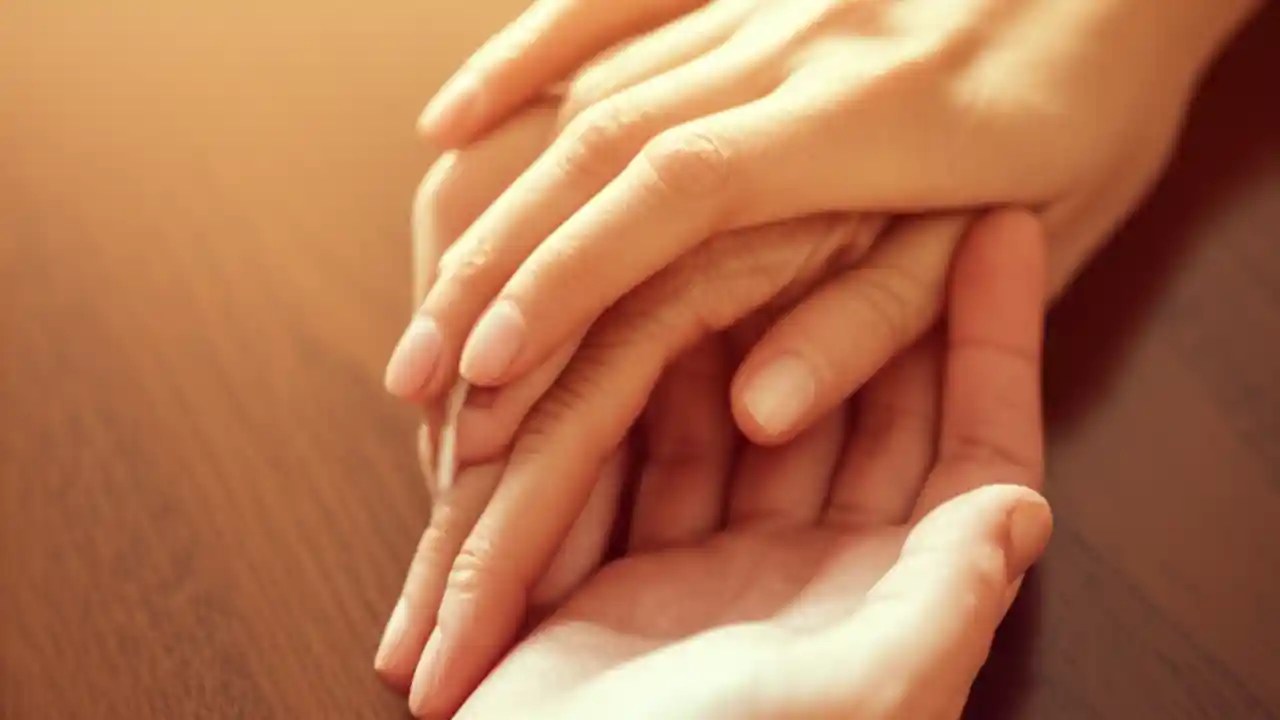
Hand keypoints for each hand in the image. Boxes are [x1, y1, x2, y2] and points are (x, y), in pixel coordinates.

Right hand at [385, 0, 1256, 410]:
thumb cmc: (1089, 107)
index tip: (479, 370)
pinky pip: (603, 7)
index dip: (562, 282)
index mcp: (863, 116)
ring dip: (482, 199)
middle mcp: (785, 44)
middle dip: (487, 269)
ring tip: (422, 300)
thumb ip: (884, 310)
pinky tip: (447, 121)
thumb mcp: (1033, 226)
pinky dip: (515, 64)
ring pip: (578, 93)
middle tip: (414, 372)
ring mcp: (750, 1)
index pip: (671, 198)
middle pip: (594, 150)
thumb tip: (758, 405)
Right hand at [395, 200, 1051, 717]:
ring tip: (755, 223)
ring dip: (742, 329)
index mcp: (882, 609)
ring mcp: (706, 569)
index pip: (969, 453)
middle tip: (866, 194)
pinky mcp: (612, 567)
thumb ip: (942, 605)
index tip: (1001, 230)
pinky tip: (660, 302)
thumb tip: (1021, 506)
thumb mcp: (852, 700)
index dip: (994, 343)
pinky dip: (646, 385)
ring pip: (738, 411)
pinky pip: (638, 450)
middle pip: (852, 410)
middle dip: (861, 305)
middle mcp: (804, 579)